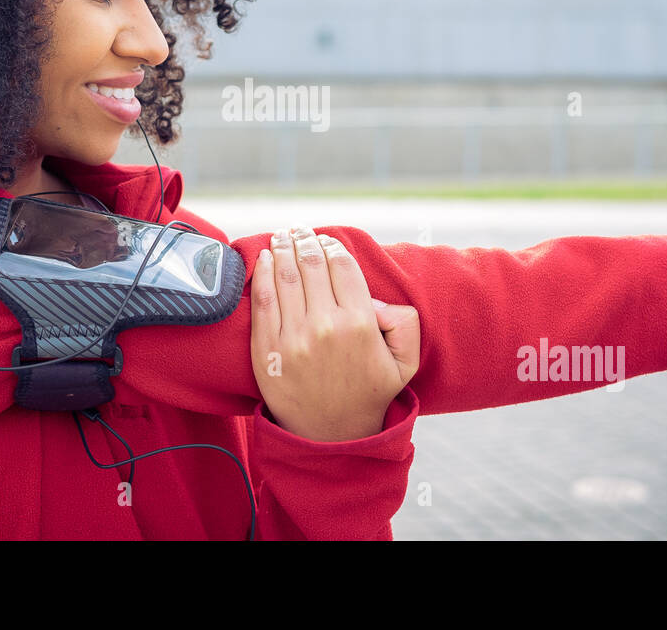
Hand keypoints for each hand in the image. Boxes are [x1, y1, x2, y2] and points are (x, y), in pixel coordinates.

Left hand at [249, 226, 419, 441]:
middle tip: (299, 230)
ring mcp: (293, 338)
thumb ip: (404, 323)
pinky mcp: (267, 350)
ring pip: (284, 276)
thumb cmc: (368, 393)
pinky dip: (262, 273)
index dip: (332, 246)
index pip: (342, 266)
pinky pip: (263, 301)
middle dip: (305, 240)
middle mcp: (325, 327)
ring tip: (282, 235)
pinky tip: (264, 257)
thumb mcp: (405, 362)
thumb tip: (374, 299)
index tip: (326, 241)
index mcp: (360, 324)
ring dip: (282, 248)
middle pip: (311, 264)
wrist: (331, 436)